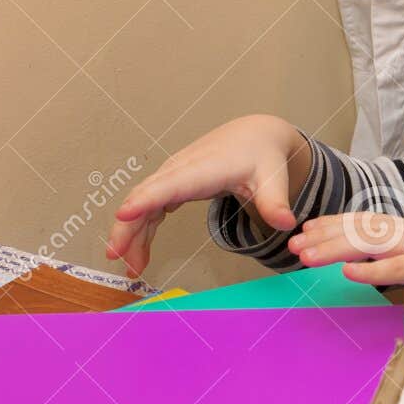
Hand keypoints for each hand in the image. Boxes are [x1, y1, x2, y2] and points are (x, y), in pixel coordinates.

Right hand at [105, 115, 303, 276]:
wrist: (256, 135)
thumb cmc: (263, 155)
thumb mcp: (274, 178)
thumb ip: (275, 202)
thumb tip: (286, 224)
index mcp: (205, 168)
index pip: (170, 184)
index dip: (146, 199)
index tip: (123, 215)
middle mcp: (182, 168)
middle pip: (146, 196)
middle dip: (127, 226)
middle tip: (117, 259)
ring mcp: (173, 175)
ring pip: (143, 203)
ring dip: (132, 234)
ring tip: (131, 268)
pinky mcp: (172, 182)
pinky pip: (149, 205)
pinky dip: (141, 228)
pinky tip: (140, 253)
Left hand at [288, 214, 403, 316]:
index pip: (368, 224)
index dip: (335, 226)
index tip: (307, 231)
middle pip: (360, 229)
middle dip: (323, 235)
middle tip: (291, 243)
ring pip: (370, 243)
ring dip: (334, 249)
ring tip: (305, 256)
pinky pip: (397, 267)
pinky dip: (371, 269)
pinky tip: (347, 272)